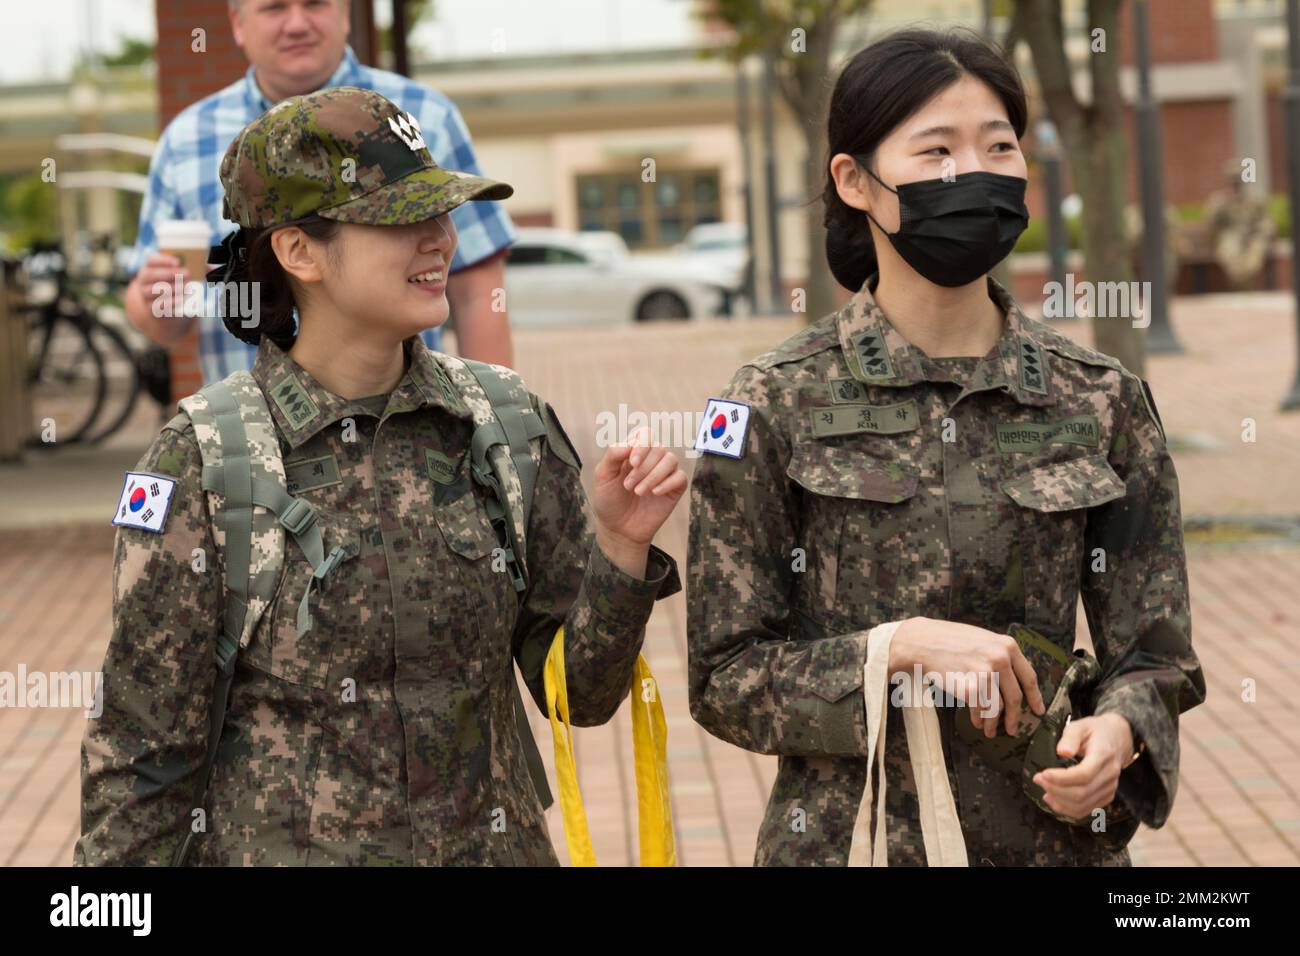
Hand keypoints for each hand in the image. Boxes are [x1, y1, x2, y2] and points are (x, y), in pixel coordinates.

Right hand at [135, 253, 191, 318]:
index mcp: (150, 267)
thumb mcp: (181, 276)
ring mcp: (146, 295)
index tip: (178, 262)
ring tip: (185, 287)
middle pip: (150, 274)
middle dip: (168, 273)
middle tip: (186, 273)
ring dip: (171, 288)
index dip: (163, 260)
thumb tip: (208, 267)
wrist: (167, 308)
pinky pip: (158, 305)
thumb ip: (192, 269)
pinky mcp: (151, 309)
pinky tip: (181, 300)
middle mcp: (145, 280)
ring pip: (153, 290)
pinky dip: (170, 302)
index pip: (151, 260)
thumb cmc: (175, 285)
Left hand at [591, 428, 686, 573]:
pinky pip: (680, 477)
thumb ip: (613, 455)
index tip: (632, 463)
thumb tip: (629, 444)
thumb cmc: (609, 500)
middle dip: (643, 468)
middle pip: (658, 448)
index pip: (646, 434)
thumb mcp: (603, 476)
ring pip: (671, 460)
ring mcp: (664, 473)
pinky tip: (655, 493)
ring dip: (653, 476)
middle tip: (628, 486)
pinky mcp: (675, 489)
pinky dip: (668, 483)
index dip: (642, 445)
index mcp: (634, 452)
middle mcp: (652, 459)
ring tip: (639, 492)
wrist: (618, 529)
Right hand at [887, 617, 1045, 737]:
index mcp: (1007, 646)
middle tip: (1013, 728)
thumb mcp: (983, 640)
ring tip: (991, 731)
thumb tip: (1014, 680)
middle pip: (1015, 697)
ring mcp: (986, 674)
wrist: (922, 643)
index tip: (1038, 710)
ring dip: (994, 723)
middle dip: (1015, 717)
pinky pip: (980, 710)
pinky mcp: (971, 688)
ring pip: (998, 707)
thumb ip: (1000, 655)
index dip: (1035, 697)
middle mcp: (1001, 659)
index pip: (1029, 677)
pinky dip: (979, 719)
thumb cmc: (950, 641)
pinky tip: (977, 723)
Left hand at [1032, 713, 1133, 821]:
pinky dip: (1068, 809)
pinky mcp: (1107, 796)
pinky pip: (1087, 810)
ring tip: (1043, 790)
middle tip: (1038, 779)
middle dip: (1055, 789)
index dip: (1061, 778)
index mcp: (1103, 755)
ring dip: (1059, 802)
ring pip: (1083, 805)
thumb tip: (1061, 752)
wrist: (1118, 738)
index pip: (1084, 775)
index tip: (1043, 774)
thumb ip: (1070, 737)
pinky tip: (1054, 799)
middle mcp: (1110, 774)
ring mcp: (1110, 787)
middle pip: (1082, 793)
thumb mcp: (1081, 725)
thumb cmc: (1095, 730)